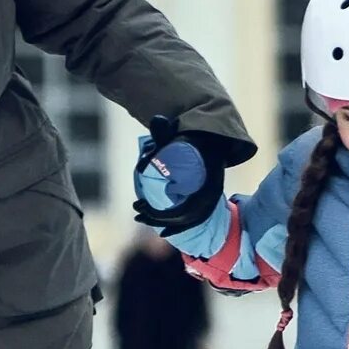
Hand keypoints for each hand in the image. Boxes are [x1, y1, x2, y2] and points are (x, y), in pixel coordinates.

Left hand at [133, 116, 227, 231]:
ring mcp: (208, 201)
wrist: (213, 141)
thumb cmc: (194, 140)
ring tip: (138, 215)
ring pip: (186, 221)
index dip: (165, 216)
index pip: (189, 210)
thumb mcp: (180, 135)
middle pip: (185, 219)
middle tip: (136, 210)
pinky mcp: (202, 203)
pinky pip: (190, 220)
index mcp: (210, 185)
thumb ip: (167, 130)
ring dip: (161, 222)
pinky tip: (158, 228)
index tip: (143, 209)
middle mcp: (211, 197)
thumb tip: (156, 119)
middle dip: (158, 219)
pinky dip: (174, 226)